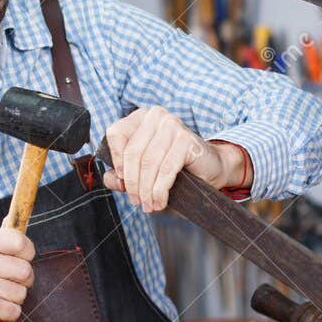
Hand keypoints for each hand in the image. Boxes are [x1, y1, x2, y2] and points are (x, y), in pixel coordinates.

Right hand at [0, 228, 35, 321]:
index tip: (18, 259)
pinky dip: (9, 313)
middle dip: (22, 281)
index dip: (26, 254)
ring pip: (21, 293)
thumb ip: (1, 237)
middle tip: (5, 282)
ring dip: (14, 298)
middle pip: (25, 271)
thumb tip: (12, 217)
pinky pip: (15, 310)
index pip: (20, 242)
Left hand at [102, 106, 246, 210]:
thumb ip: (123, 174)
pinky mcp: (186, 139)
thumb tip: (110, 179)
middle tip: (136, 201)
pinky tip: (160, 201)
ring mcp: (172, 125)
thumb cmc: (176, 166)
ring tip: (148, 205)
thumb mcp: (145, 170)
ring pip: (149, 163)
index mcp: (141, 117)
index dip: (116, 159)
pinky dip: (160, 190)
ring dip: (146, 190)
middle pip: (133, 152)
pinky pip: (166, 169)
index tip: (121, 180)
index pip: (116, 133)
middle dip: (132, 183)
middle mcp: (156, 116)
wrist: (211, 167)